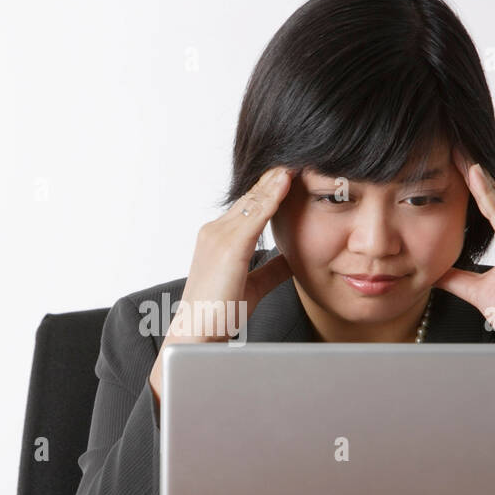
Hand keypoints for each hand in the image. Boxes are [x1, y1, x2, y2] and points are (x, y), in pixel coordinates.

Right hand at [148, 166, 296, 404]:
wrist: (195, 336)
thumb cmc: (218, 315)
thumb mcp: (251, 287)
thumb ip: (270, 270)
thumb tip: (292, 259)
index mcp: (219, 240)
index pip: (249, 208)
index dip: (271, 190)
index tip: (292, 175)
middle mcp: (214, 232)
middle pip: (251, 198)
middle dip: (274, 179)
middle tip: (299, 158)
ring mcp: (218, 237)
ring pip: (253, 201)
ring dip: (275, 181)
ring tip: (296, 161)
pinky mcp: (227, 247)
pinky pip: (254, 216)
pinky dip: (271, 197)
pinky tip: (286, 182)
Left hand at [432, 147, 494, 344]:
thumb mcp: (477, 290)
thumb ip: (457, 278)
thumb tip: (434, 272)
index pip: (493, 204)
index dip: (474, 184)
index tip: (453, 164)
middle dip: (473, 171)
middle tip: (453, 145)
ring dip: (476, 174)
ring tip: (457, 151)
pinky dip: (486, 193)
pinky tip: (472, 175)